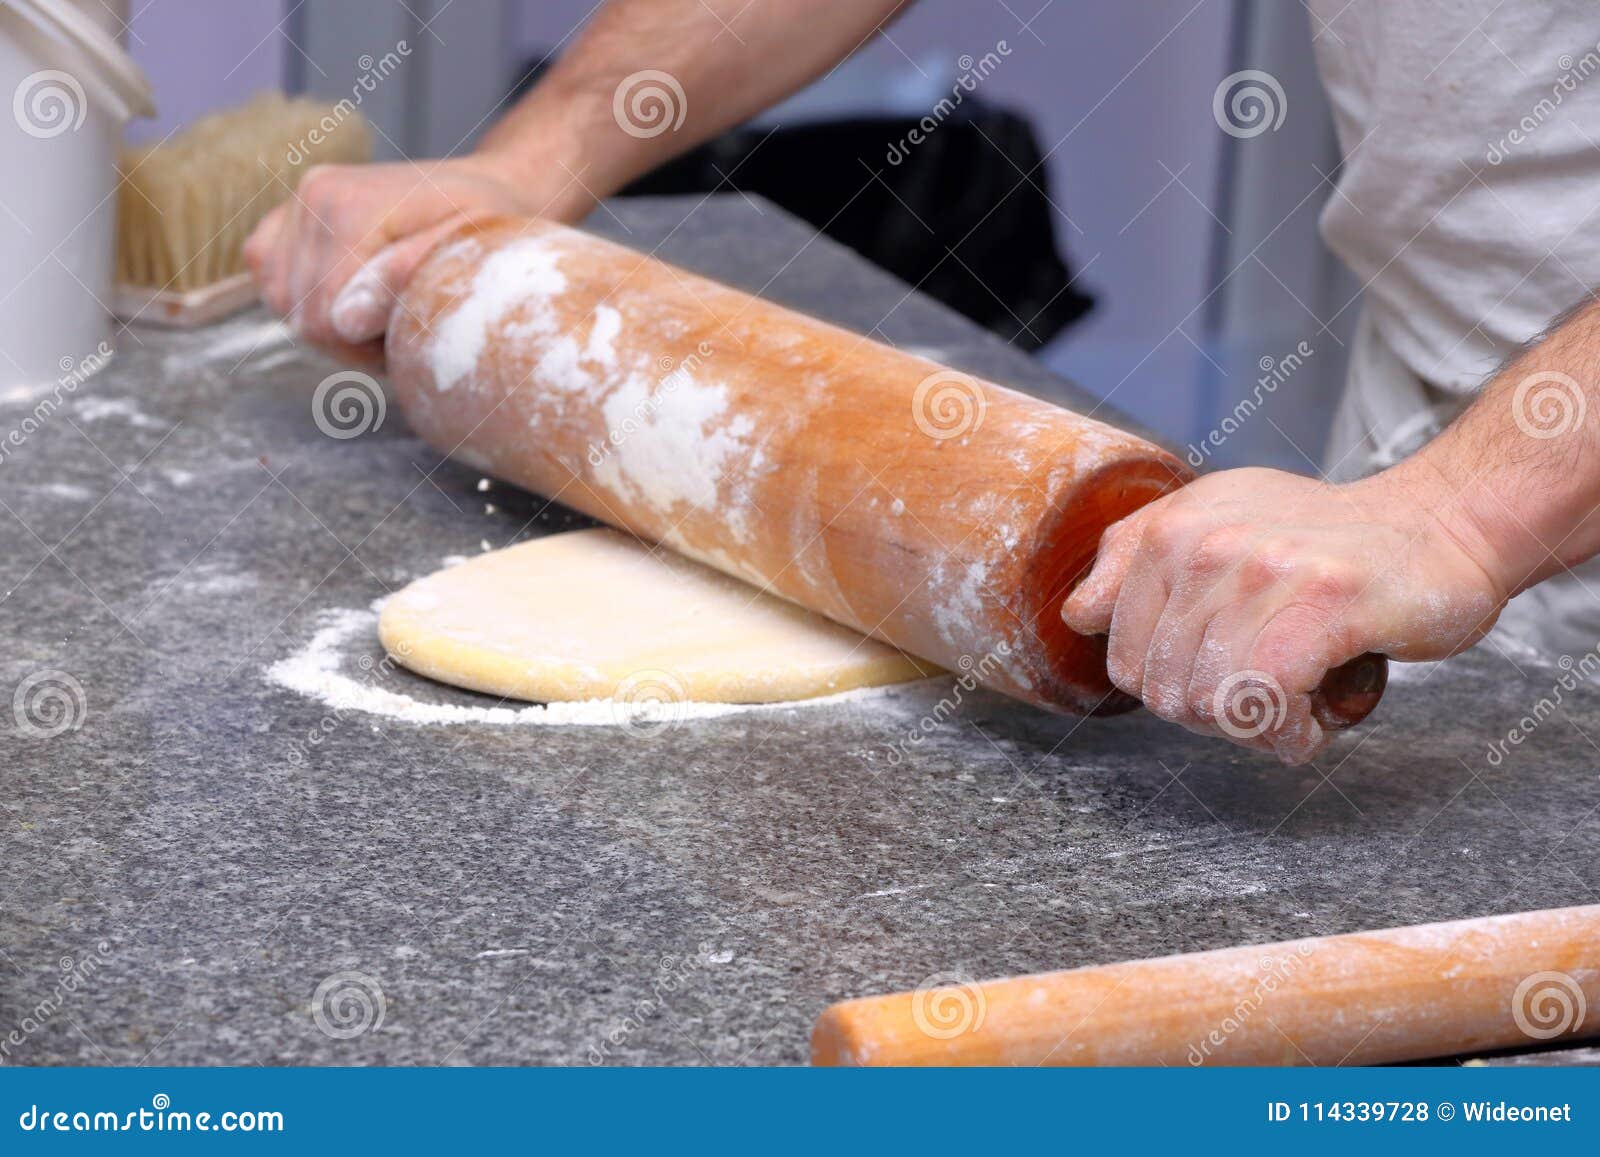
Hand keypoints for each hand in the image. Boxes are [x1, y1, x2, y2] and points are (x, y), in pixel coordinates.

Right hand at [243, 151, 589, 359]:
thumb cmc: (488, 227)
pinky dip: (302, 296)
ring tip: (379, 309)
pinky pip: (267, 273)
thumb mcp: (468, 251)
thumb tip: (346, 318)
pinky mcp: (288, 212)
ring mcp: (297, 200)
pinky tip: (346, 292)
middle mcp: (314, 195)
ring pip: (281, 300)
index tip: (407, 340)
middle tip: (399, 327)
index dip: (363, 349)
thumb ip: (405, 279)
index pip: (324, 317)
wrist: (486, 189)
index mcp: (351, 206)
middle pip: (302, 314)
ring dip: (328, 321)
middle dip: (349, 339)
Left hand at [1061, 466, 1505, 763]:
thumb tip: (1076, 615)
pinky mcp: (1323, 604)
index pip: (1123, 658)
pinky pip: (1263, 701)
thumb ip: (1136, 563)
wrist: (1440, 524)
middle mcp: (1207, 544)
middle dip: (1213, 716)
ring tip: (1294, 706)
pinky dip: (1288, 734)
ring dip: (1256, 730)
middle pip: (1164, 690)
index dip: (1173, 691)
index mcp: (1171, 529)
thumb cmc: (1325, 542)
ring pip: (1210, 702)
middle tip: (1264, 699)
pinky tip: (1311, 723)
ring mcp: (1264, 571)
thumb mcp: (1217, 525)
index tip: (1221, 679)